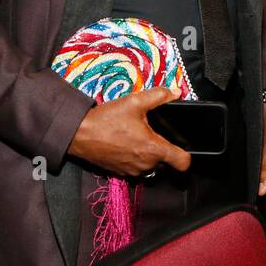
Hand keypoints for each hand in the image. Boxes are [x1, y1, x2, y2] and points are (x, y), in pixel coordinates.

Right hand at [67, 86, 190, 177]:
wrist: (79, 134)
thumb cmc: (106, 119)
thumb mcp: (134, 102)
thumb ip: (159, 96)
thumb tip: (176, 92)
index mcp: (153, 149)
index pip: (183, 163)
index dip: (187, 155)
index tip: (183, 147)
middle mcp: (145, 164)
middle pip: (167, 163)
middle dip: (164, 151)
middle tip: (154, 134)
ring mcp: (132, 171)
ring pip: (152, 167)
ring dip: (150, 156)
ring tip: (140, 139)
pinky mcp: (121, 173)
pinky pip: (137, 169)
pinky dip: (137, 160)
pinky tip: (129, 145)